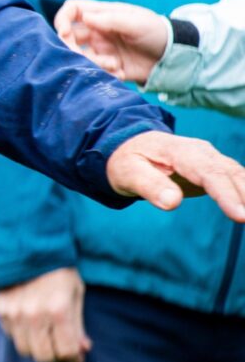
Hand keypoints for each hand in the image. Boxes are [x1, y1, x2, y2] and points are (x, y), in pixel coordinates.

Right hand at [0, 267, 89, 361]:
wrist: (28, 246)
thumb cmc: (58, 271)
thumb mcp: (76, 294)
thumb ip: (78, 325)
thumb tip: (82, 349)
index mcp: (59, 310)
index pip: (67, 351)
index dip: (75, 359)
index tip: (77, 358)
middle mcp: (34, 314)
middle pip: (44, 356)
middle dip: (56, 357)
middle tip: (61, 349)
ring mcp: (15, 312)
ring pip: (25, 349)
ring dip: (37, 347)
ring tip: (45, 336)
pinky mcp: (1, 308)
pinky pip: (11, 335)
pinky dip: (22, 335)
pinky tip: (30, 323)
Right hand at [54, 0, 168, 83]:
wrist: (175, 57)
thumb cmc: (157, 32)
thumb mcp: (136, 23)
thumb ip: (110, 19)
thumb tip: (84, 17)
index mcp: (102, 15)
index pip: (73, 10)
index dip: (62, 19)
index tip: (64, 32)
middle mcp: (97, 32)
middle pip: (69, 36)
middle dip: (71, 47)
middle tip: (84, 56)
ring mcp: (102, 50)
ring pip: (80, 56)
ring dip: (92, 62)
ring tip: (114, 65)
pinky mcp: (109, 67)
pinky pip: (95, 71)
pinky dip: (103, 74)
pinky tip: (120, 73)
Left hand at [107, 130, 244, 220]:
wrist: (130, 145)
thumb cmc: (128, 160)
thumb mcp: (128, 172)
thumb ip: (149, 185)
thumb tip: (172, 202)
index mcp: (178, 151)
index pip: (208, 172)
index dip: (226, 194)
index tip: (240, 216)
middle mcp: (201, 152)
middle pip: (230, 173)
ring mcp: (210, 159)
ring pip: (238, 175)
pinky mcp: (215, 169)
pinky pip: (237, 179)